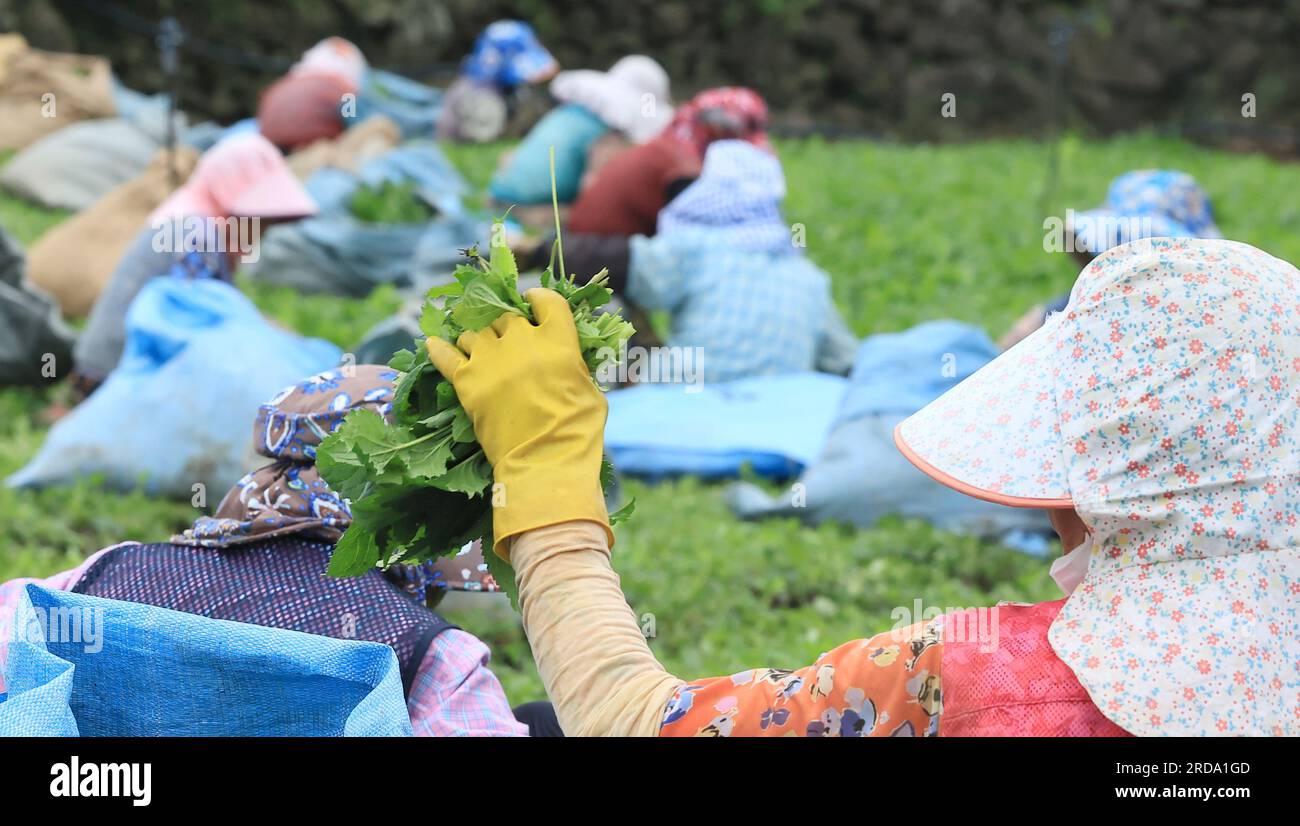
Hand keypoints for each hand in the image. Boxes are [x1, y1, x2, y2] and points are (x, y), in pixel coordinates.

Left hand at [426, 288, 611, 558]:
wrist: (545, 462)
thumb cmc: (577, 432)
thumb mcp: (589, 391)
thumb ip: (573, 366)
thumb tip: (564, 361)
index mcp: (557, 340)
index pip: (546, 301)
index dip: (537, 299)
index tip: (531, 302)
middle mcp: (521, 341)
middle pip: (505, 317)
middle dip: (505, 326)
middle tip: (506, 341)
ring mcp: (490, 359)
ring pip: (474, 332)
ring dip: (476, 338)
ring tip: (478, 351)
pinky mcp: (466, 381)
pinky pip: (444, 355)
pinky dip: (438, 348)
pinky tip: (433, 343)